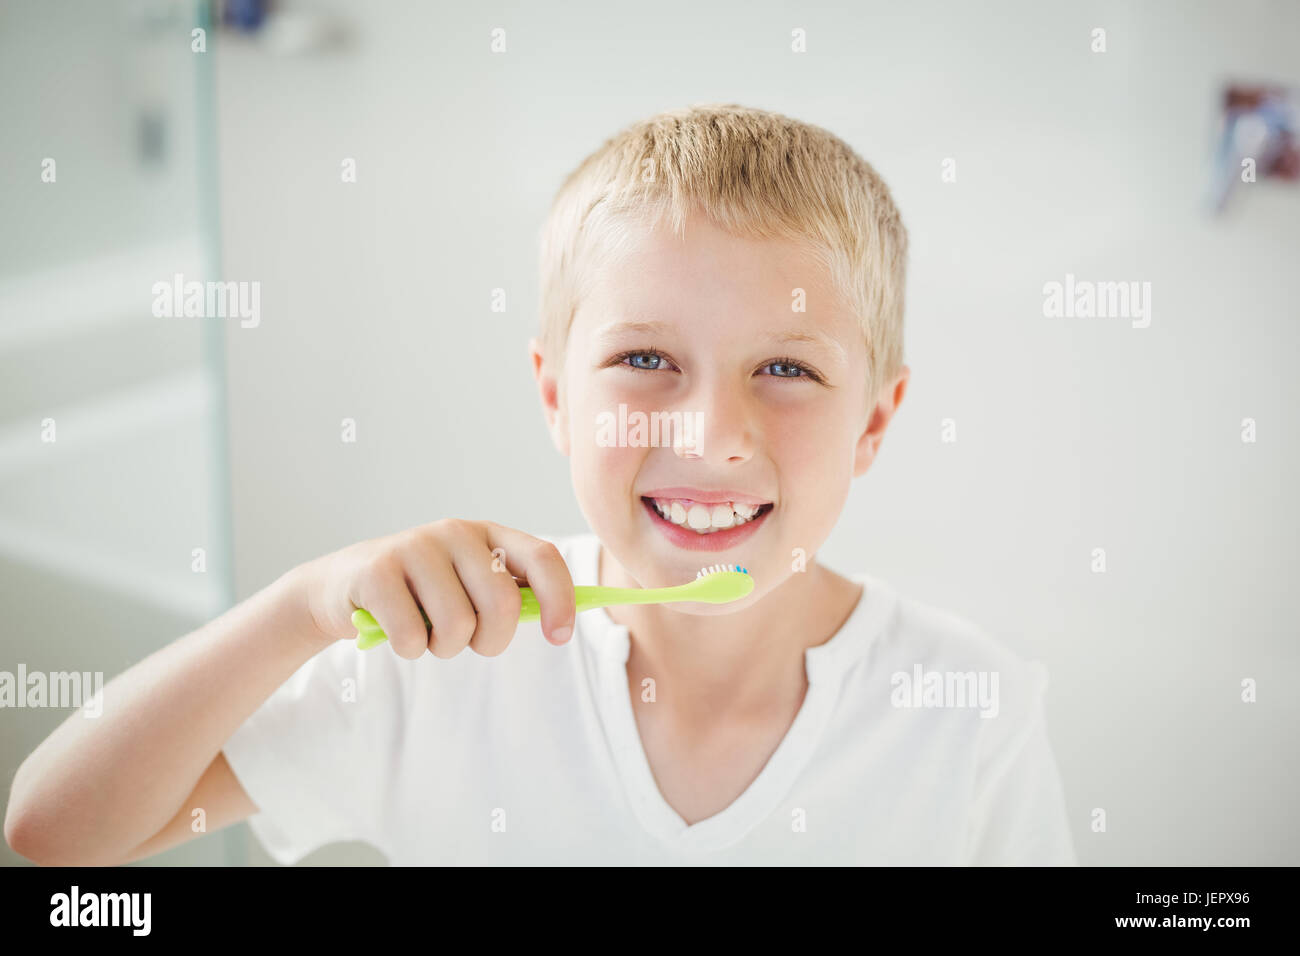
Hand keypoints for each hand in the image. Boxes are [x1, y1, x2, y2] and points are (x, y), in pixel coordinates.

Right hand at [296, 520, 576, 658]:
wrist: (344, 586)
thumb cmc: (421, 594)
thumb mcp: (468, 586)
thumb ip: (509, 595)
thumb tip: (560, 621)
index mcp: (488, 535)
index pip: (543, 558)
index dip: (561, 599)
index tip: (559, 636)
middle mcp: (455, 532)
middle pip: (502, 603)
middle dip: (490, 641)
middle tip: (468, 643)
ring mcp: (414, 546)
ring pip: (457, 625)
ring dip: (444, 648)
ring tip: (426, 633)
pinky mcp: (377, 570)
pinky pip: (412, 636)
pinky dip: (409, 648)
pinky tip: (394, 630)